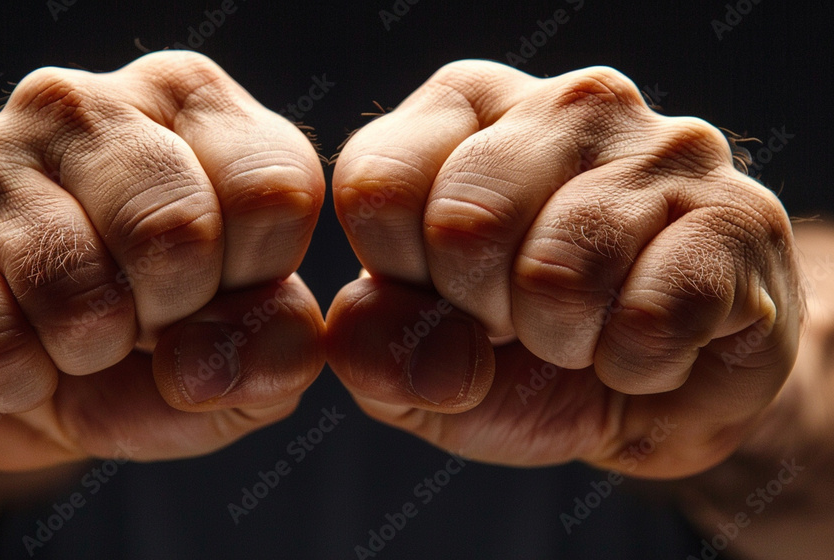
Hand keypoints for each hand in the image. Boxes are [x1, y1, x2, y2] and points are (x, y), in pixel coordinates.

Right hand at [0, 51, 325, 469]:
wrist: (15, 375)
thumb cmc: (149, 344)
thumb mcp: (237, 354)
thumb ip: (275, 352)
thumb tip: (230, 358)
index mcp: (187, 103)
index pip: (273, 190)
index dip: (256, 283)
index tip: (218, 294)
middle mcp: (85, 106)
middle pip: (177, 234)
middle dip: (172, 321)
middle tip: (141, 322)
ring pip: (79, 295)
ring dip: (91, 357)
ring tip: (76, 337)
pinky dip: (18, 387)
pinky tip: (16, 356)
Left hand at [326, 60, 800, 477]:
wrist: (654, 398)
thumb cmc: (523, 360)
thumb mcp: (421, 364)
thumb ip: (370, 349)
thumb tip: (386, 337)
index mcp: (468, 112)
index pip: (377, 182)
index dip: (401, 279)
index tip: (445, 297)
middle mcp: (566, 104)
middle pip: (463, 222)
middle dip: (481, 314)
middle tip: (522, 320)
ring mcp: (662, 148)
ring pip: (559, 271)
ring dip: (562, 343)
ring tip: (589, 329)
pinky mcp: (739, 216)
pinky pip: (651, 318)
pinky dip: (634, 367)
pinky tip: (650, 345)